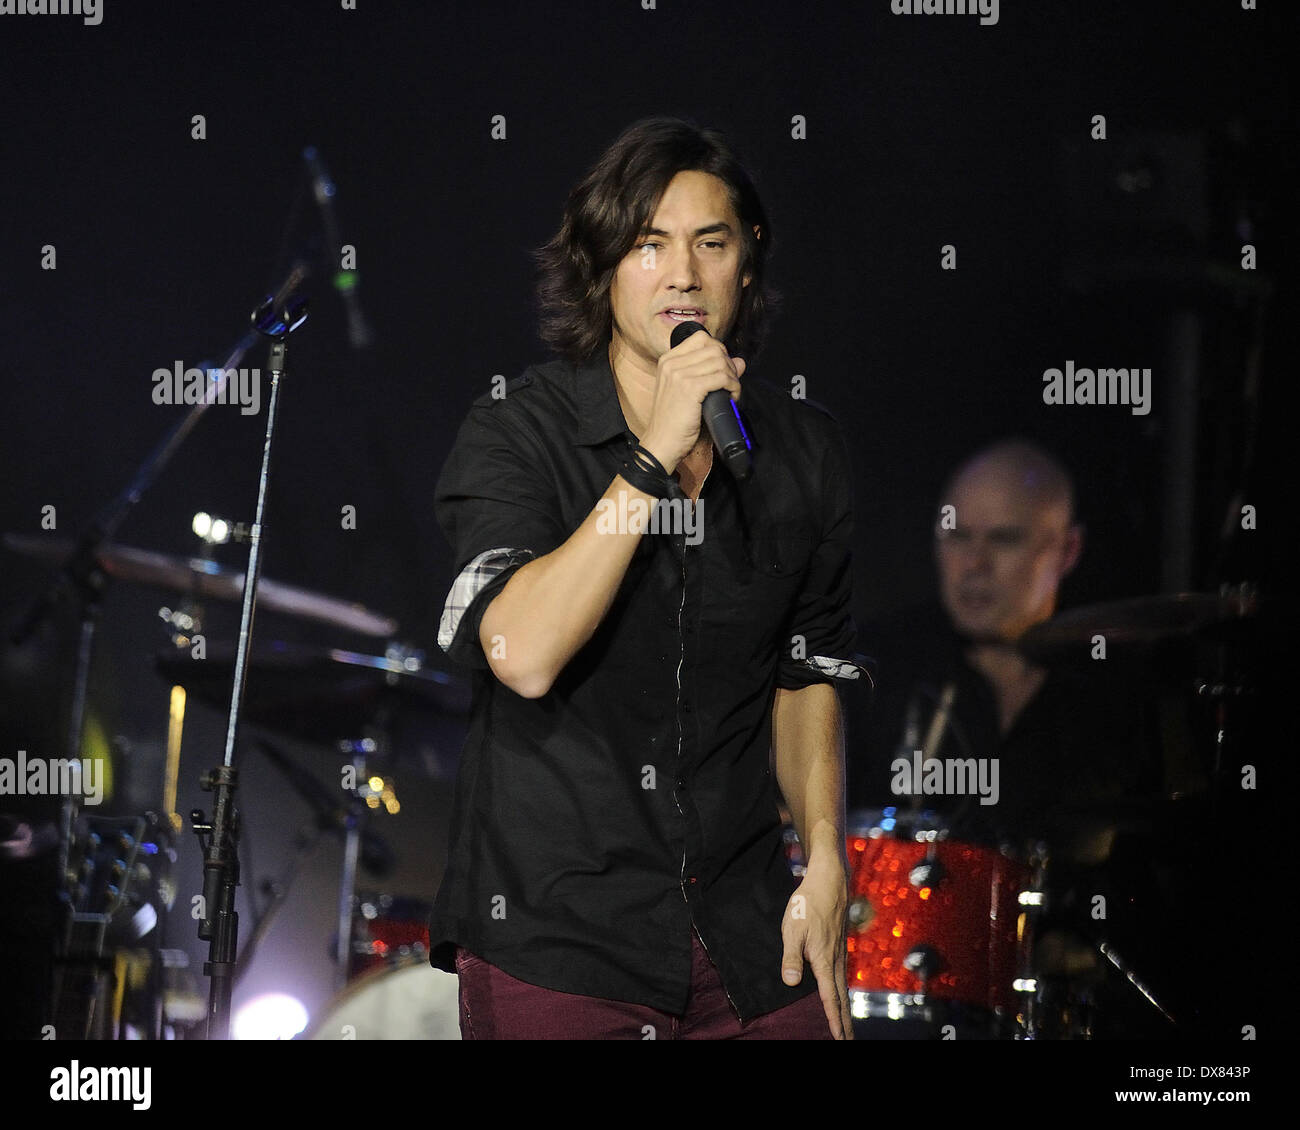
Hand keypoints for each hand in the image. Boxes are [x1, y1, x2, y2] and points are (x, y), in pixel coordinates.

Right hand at [641, 329, 744, 472]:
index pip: (701, 338)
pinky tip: (731, 398)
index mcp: (668, 360)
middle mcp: (672, 363)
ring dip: (733, 377)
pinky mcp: (690, 388)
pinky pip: (722, 377)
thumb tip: (739, 361)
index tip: (723, 369)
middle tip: (730, 383)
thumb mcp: (690, 391)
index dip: (719, 351)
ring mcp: (679, 374)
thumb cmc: (674, 421)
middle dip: (729, 365)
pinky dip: (733, 387)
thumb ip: (711, 372)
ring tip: (731, 392)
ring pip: (720, 362)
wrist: (661, 443)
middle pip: (714, 348)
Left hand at [780, 853, 852, 1039]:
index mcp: (824, 960)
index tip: (838, 1039)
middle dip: (845, 1022)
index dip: (833, 1020)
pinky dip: (844, 993)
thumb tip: (791, 982)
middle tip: (848, 1041)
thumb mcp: (792, 928)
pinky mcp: (839, 946)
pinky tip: (841, 995)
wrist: (829, 881)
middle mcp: (836, 961)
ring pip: (844, 988)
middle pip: (842, 998)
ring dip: (845, 1010)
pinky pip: (843, 977)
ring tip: (846, 1027)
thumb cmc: (807, 904)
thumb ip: (791, 956)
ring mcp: (840, 954)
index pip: (830, 997)